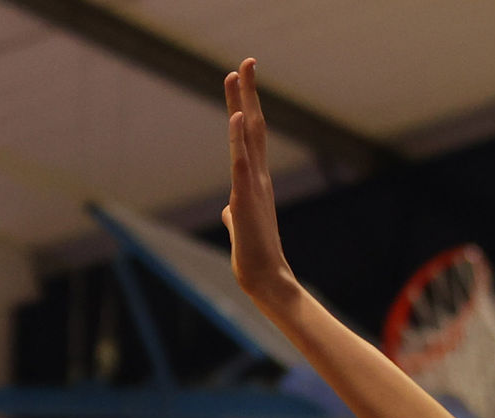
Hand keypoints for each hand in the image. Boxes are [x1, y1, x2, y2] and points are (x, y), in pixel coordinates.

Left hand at [222, 58, 297, 304]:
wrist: (266, 280)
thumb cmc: (254, 254)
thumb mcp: (239, 225)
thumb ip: (235, 210)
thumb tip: (228, 208)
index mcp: (255, 180)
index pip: (250, 135)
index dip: (245, 105)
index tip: (239, 77)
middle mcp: (257, 177)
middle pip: (253, 125)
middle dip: (248, 93)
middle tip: (246, 61)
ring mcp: (252, 187)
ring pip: (248, 137)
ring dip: (243, 104)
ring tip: (238, 75)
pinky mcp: (244, 201)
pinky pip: (241, 164)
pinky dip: (239, 140)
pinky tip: (238, 117)